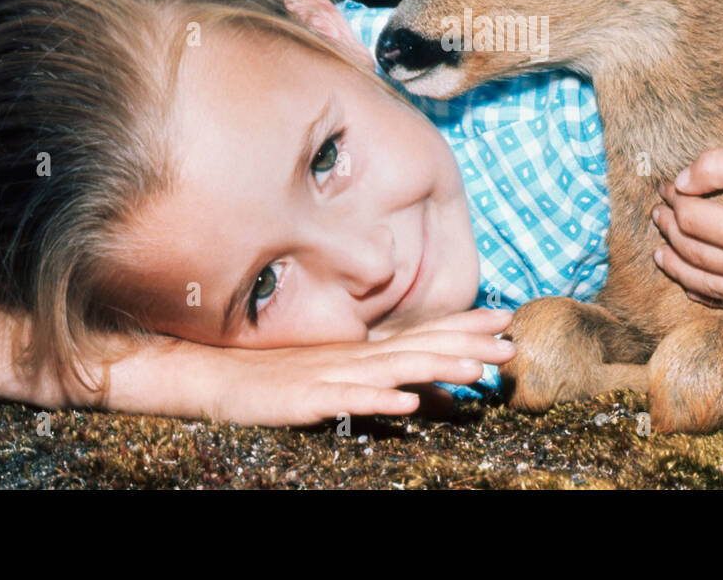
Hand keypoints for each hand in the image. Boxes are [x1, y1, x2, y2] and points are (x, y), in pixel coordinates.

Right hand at [209, 307, 513, 425]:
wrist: (212, 375)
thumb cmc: (278, 379)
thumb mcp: (342, 384)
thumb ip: (391, 388)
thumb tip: (441, 400)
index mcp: (363, 349)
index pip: (423, 332)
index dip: (464, 324)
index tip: (505, 318)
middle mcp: (354, 355)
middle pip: (419, 346)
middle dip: (466, 343)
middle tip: (510, 342)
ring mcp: (332, 374)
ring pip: (392, 369)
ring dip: (435, 368)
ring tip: (475, 369)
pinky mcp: (307, 398)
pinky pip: (347, 401)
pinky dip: (378, 400)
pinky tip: (407, 403)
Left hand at [649, 141, 722, 309]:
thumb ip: (717, 166)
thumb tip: (679, 183)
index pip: (690, 219)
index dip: (672, 200)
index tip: (666, 186)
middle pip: (695, 253)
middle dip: (670, 231)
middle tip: (658, 214)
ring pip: (710, 287)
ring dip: (681, 270)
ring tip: (661, 256)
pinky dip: (711, 297)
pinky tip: (697, 288)